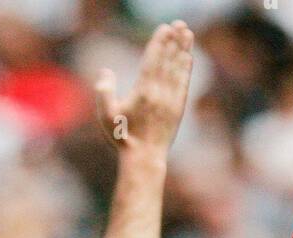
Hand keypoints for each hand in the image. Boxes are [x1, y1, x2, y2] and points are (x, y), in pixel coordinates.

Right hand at [96, 21, 192, 157]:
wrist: (144, 159)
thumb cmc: (123, 137)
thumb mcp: (106, 116)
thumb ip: (104, 92)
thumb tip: (105, 72)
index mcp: (143, 92)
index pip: (154, 60)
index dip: (160, 42)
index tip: (165, 27)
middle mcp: (160, 93)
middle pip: (169, 60)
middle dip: (175, 40)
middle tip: (179, 23)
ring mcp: (171, 100)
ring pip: (179, 69)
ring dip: (184, 49)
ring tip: (188, 32)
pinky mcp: (178, 108)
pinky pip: (184, 82)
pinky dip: (186, 68)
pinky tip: (188, 56)